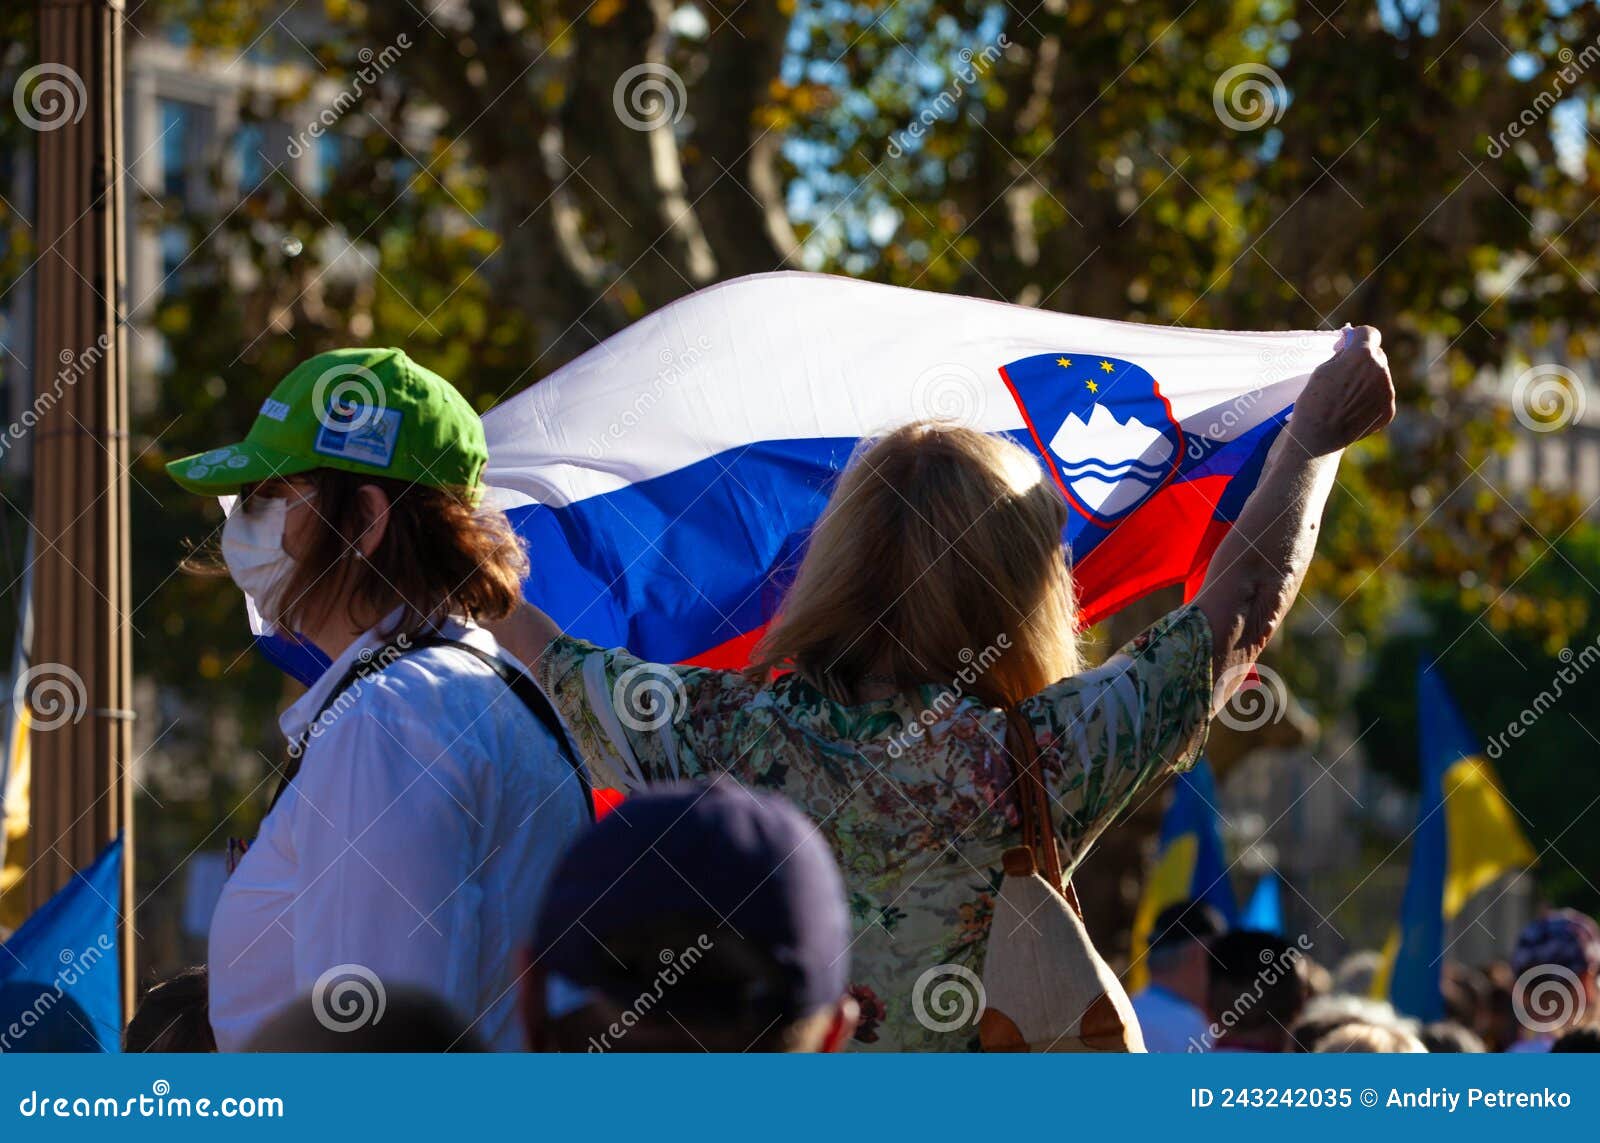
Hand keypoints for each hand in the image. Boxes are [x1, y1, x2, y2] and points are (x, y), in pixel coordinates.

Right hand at [1288, 325, 1395, 456]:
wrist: (1318, 438)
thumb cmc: (1314, 401)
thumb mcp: (1322, 369)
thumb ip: (1343, 355)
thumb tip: (1352, 347)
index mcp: (1362, 355)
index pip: (1369, 333)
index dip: (1356, 336)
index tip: (1345, 345)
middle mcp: (1380, 370)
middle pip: (1376, 355)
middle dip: (1363, 360)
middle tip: (1343, 373)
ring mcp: (1387, 391)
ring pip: (1380, 376)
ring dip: (1367, 380)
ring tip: (1346, 396)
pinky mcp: (1389, 409)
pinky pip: (1382, 396)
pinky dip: (1370, 399)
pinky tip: (1353, 409)